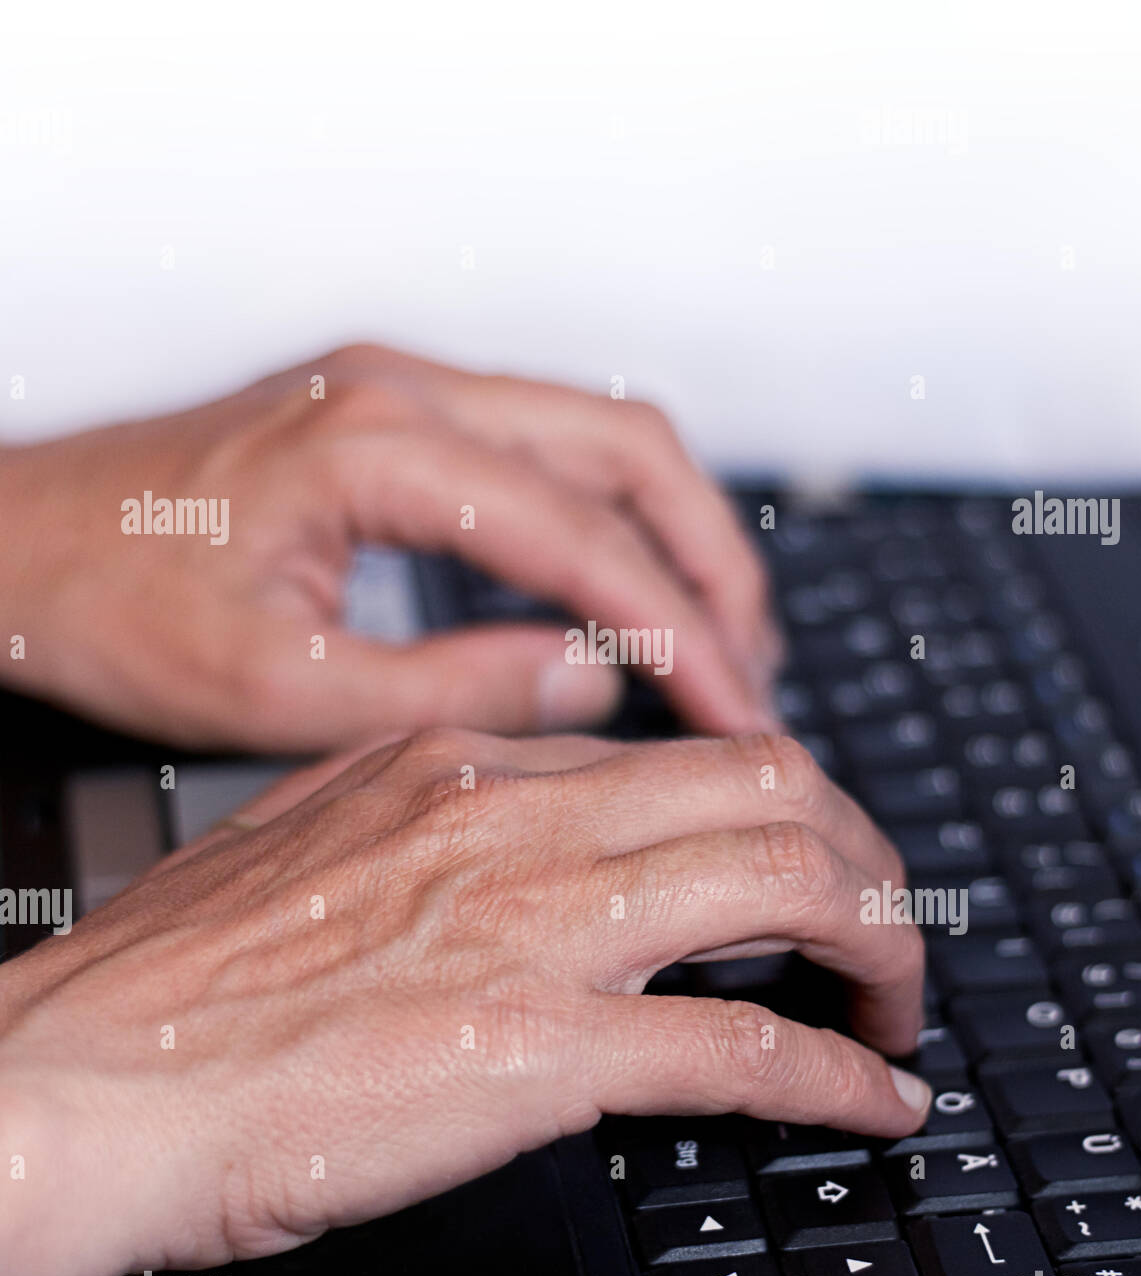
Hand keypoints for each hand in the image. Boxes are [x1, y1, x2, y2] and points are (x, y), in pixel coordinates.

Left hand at [0, 345, 780, 751]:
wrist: (13, 542)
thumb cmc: (107, 600)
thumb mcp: (275, 684)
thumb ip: (451, 687)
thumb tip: (592, 678)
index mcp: (377, 444)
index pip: (585, 535)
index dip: (681, 630)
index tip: (739, 711)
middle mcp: (407, 391)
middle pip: (632, 450)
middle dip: (715, 562)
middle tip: (757, 672)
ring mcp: (406, 391)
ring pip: (604, 439)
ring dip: (677, 535)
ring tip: (718, 641)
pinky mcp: (400, 416)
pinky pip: (551, 451)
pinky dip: (614, 522)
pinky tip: (627, 595)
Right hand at [0, 730, 925, 1275]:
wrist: (88, 1077)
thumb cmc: (181, 975)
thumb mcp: (323, 835)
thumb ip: (445, 813)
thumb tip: (546, 819)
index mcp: (464, 763)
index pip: (681, 751)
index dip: (776, 803)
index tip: (802, 852)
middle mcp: (519, 821)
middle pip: (769, 789)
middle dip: (860, 852)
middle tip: (882, 918)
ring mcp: (537, 930)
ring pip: (786, 886)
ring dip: (876, 944)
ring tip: (898, 998)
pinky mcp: (538, 1053)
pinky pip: (743, 1051)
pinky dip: (836, 1075)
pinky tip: (874, 1100)